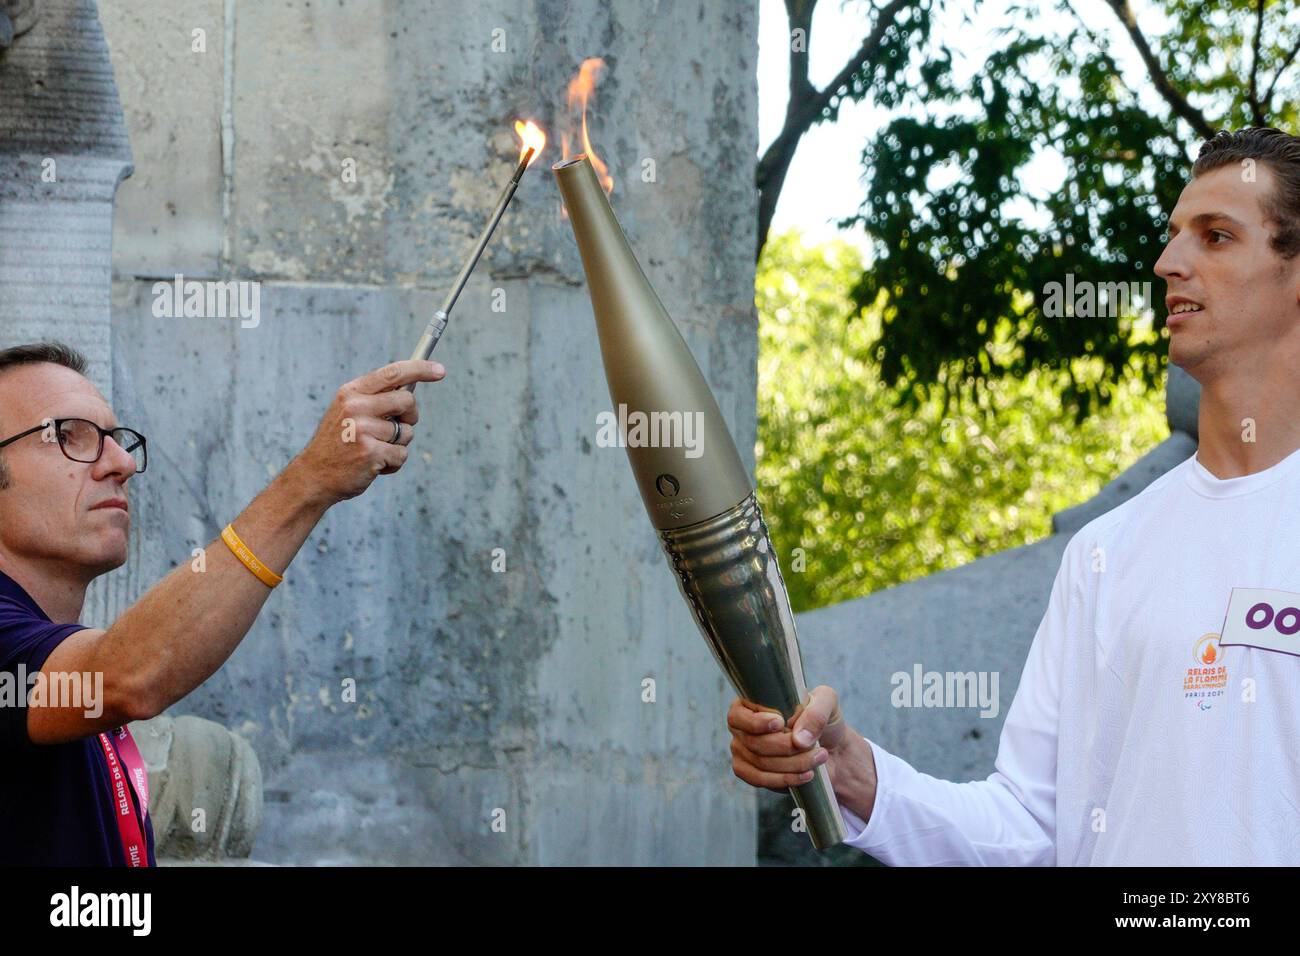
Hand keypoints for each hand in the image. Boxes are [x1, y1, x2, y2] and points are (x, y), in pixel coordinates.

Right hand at [292, 359, 444, 505]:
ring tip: (375, 451)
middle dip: (410, 417)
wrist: (314, 476)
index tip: (439, 371)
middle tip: (397, 428)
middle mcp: (355, 407)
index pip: (392, 373)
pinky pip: (402, 454)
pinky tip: (375, 466)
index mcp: (351, 393)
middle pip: (407, 401)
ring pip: (406, 432)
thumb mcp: (348, 412)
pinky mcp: (371, 452)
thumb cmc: (338, 444)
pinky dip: (394, 463)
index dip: (420, 369)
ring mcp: (363, 429)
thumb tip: (412, 387)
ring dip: (398, 445)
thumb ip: (375, 399)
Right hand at [727, 684, 877, 821]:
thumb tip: (798, 739)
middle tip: (813, 745)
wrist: (833, 749)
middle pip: (753, 743)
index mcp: (750, 704)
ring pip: (761, 763)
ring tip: (819, 757)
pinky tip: (807, 775)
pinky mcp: (752, 774)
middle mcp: (741, 728)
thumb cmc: (822, 719)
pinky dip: (786, 779)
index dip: (755, 723)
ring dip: (793, 763)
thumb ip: (815, 712)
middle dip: (786, 747)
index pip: (737, 715)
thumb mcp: (826, 702)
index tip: (780, 723)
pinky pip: (762, 780)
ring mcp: (743, 752)